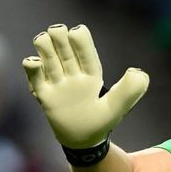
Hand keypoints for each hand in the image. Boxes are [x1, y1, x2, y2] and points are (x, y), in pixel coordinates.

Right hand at [23, 24, 148, 148]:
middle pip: (65, 52)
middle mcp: (74, 75)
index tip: (77, 31)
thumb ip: (131, 90)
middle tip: (57, 31)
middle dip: (60, 38)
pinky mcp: (45, 96)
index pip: (86, 54)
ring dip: (45, 48)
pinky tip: (33, 62)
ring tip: (43, 40)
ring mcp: (58, 84)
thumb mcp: (119, 106)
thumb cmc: (101, 121)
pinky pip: (36, 80)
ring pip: (49, 61)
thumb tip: (137, 72)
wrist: (83, 141)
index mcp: (93, 75)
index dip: (81, 42)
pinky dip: (33, 70)